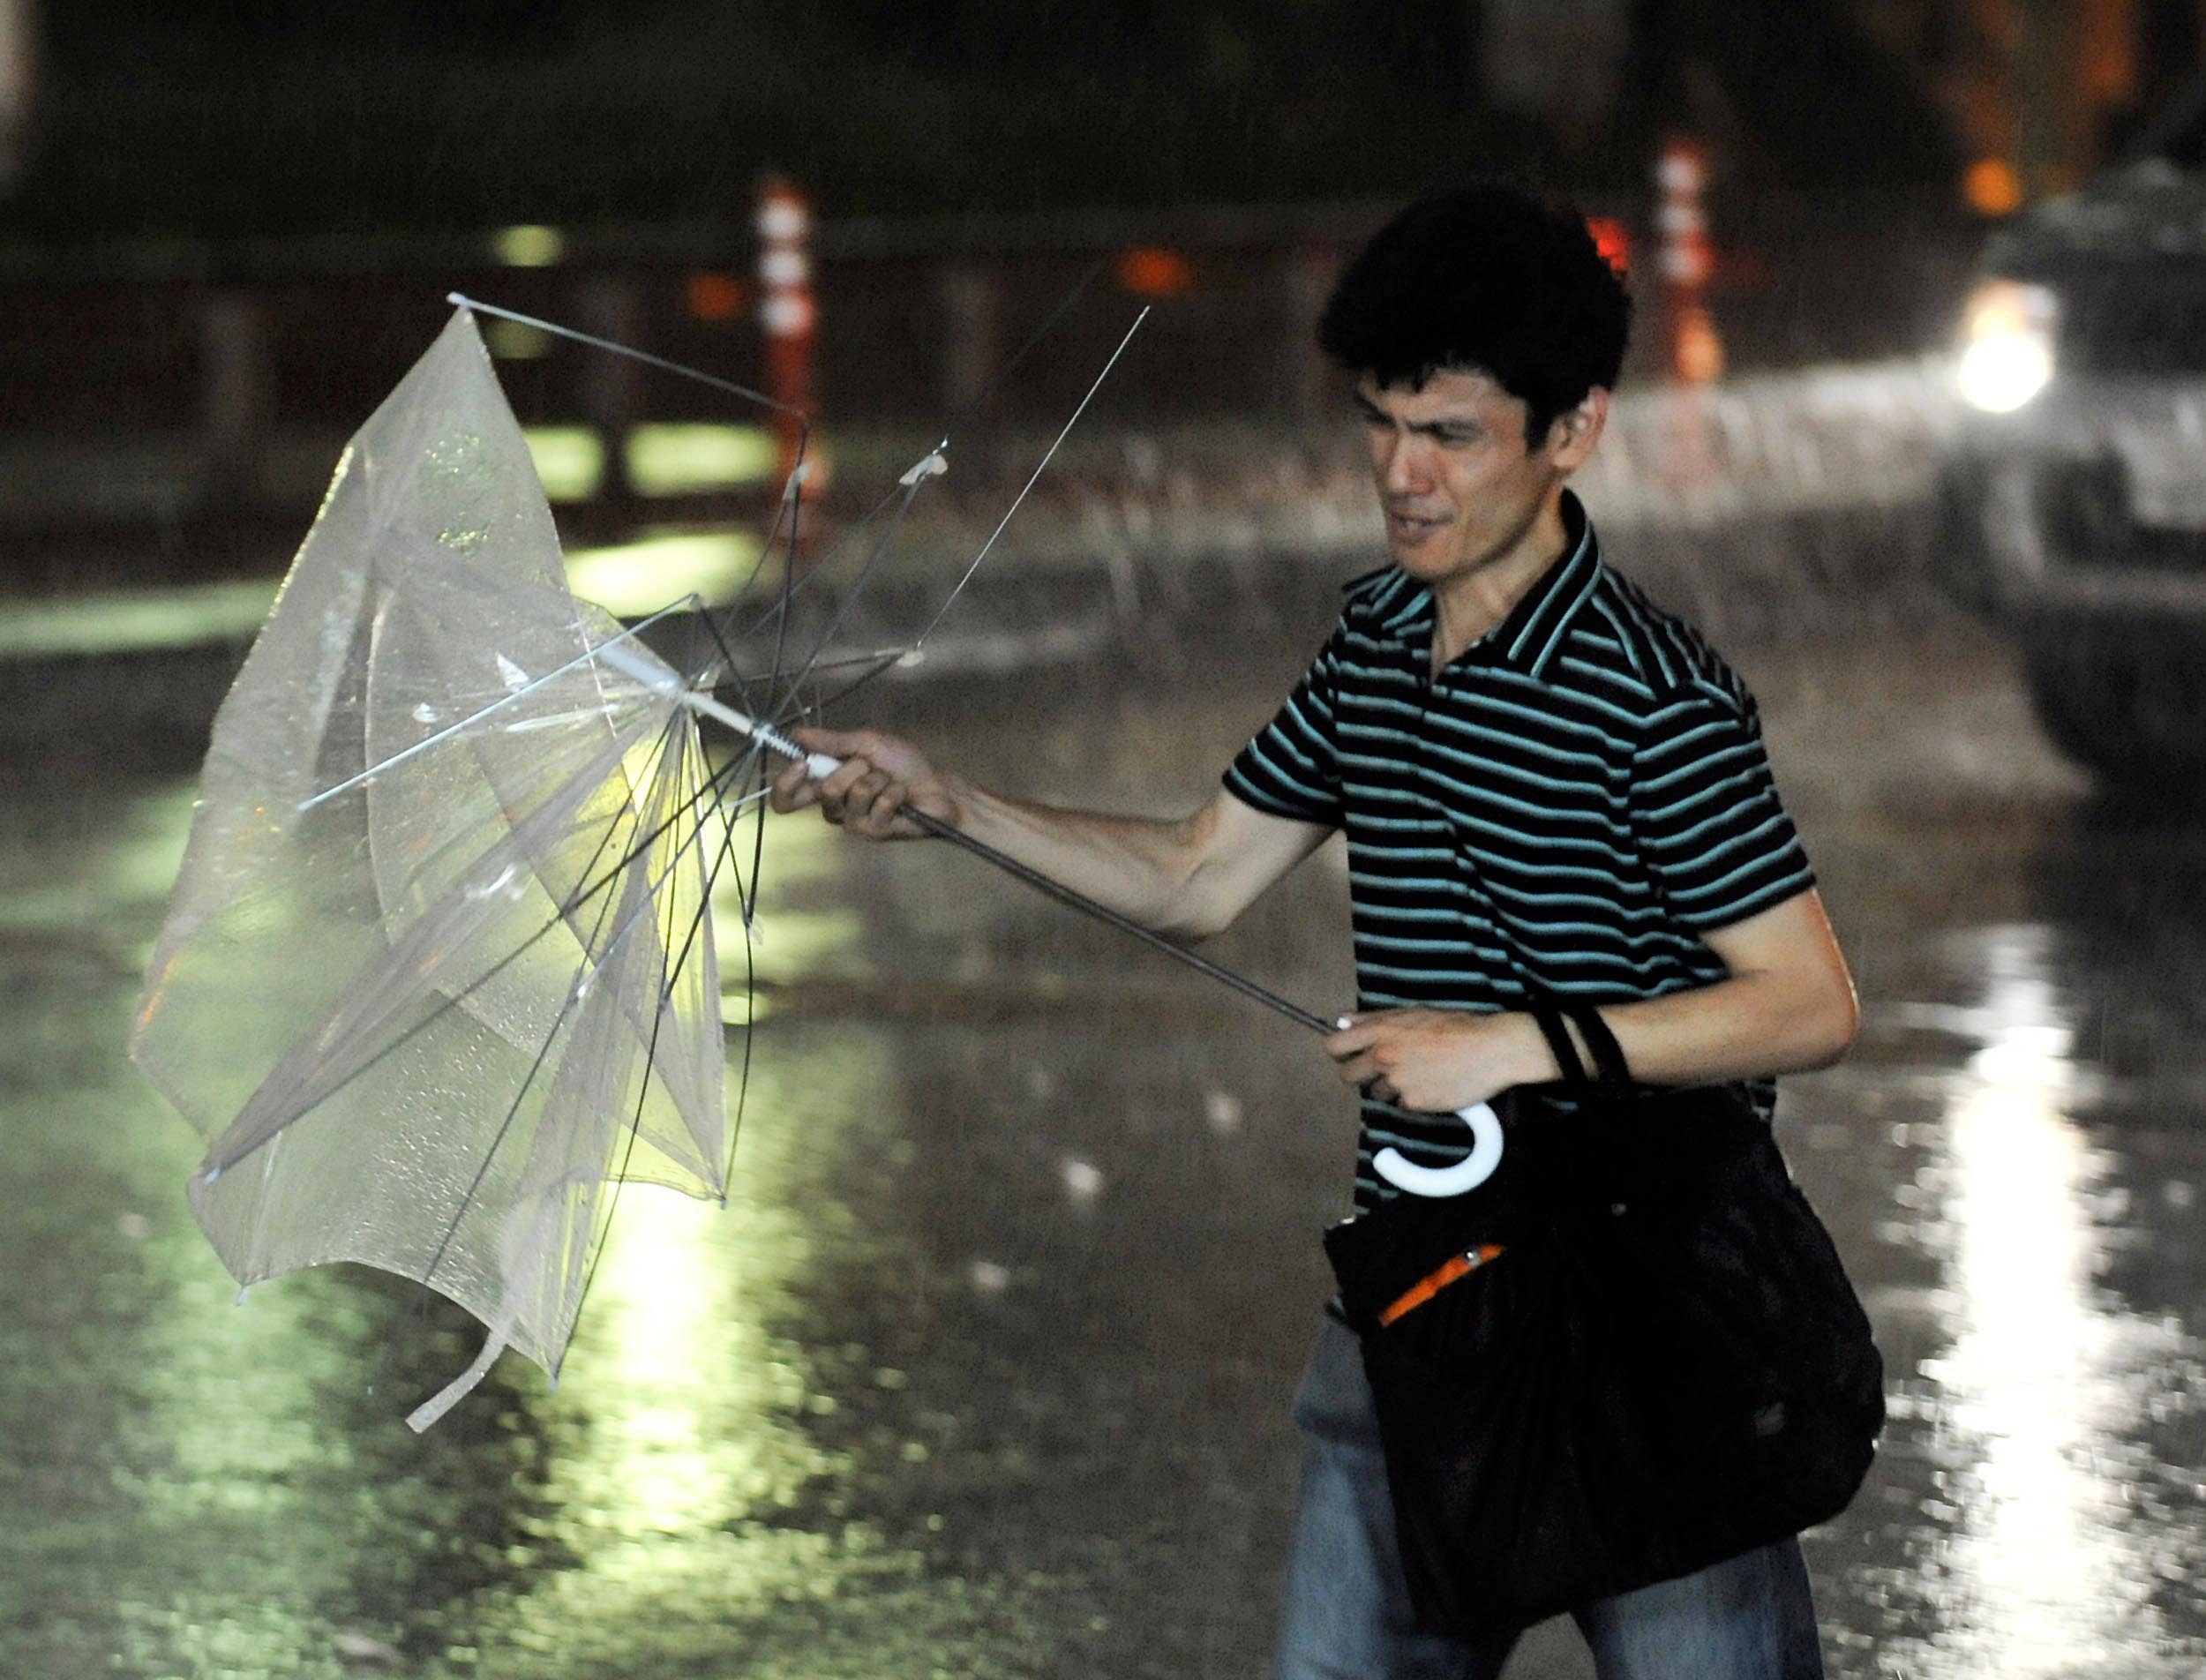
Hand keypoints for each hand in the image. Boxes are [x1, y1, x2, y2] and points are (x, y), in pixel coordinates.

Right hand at [768, 727, 963, 840]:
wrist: (938, 786)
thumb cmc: (903, 765)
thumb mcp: (867, 743)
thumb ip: (832, 742)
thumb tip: (797, 734)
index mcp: (827, 785)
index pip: (789, 796)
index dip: (786, 783)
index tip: (801, 764)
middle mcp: (836, 808)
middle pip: (823, 791)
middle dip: (852, 770)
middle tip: (870, 766)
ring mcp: (854, 822)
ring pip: (853, 794)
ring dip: (878, 779)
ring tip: (890, 782)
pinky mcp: (875, 832)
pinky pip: (878, 804)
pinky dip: (893, 792)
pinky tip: (902, 797)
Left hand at [1324, 1008, 1552, 1112]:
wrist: (1492, 1049)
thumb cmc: (1455, 1026)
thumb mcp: (1413, 1013)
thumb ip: (1374, 1019)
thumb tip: (1343, 1021)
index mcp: (1381, 1031)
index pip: (1334, 1047)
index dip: (1339, 1053)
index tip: (1348, 1055)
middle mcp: (1384, 1057)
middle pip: (1348, 1076)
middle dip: (1360, 1075)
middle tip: (1381, 1070)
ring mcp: (1398, 1082)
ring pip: (1376, 1093)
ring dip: (1390, 1087)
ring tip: (1418, 1074)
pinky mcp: (1414, 1103)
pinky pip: (1402, 1104)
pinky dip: (1413, 1098)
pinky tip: (1432, 1085)